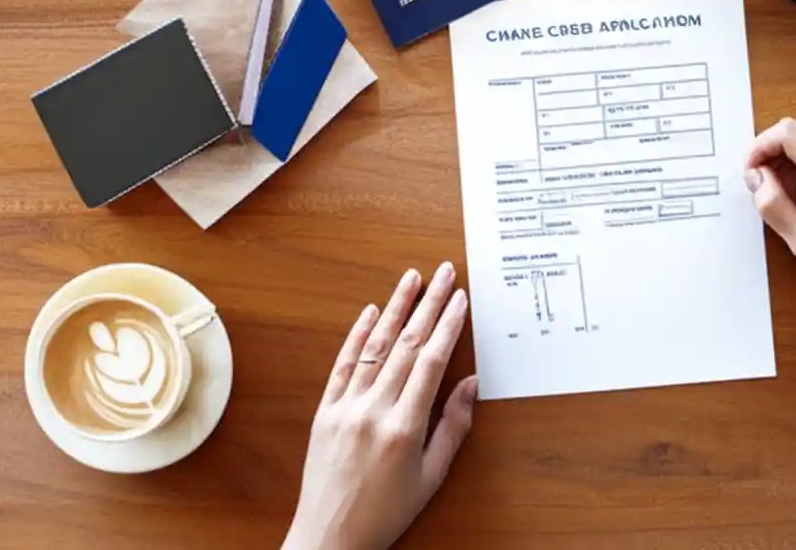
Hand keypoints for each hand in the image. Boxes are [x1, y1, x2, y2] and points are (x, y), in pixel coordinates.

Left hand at [283, 262, 477, 549]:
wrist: (329, 537)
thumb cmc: (386, 513)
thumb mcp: (431, 477)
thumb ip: (453, 427)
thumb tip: (469, 384)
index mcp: (404, 427)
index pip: (431, 362)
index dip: (448, 325)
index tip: (459, 299)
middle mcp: (373, 410)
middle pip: (406, 345)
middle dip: (428, 304)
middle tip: (442, 273)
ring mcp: (345, 407)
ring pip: (375, 347)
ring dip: (394, 308)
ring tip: (410, 278)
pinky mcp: (325, 411)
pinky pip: (343, 365)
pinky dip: (357, 335)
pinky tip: (370, 312)